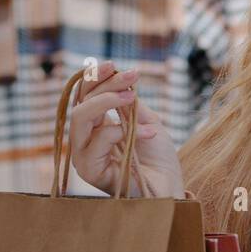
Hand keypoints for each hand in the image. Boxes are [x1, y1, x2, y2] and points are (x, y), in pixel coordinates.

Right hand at [68, 61, 183, 197]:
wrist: (170, 188)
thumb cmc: (159, 159)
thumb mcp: (147, 121)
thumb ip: (129, 102)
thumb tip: (118, 77)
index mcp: (94, 128)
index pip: (84, 97)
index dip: (94, 78)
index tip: (113, 64)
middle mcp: (83, 141)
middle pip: (80, 104)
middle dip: (105, 85)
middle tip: (133, 76)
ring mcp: (84, 156)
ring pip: (80, 118)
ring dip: (108, 101)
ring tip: (133, 97)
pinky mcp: (90, 172)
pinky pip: (98, 141)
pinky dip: (123, 130)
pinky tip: (149, 133)